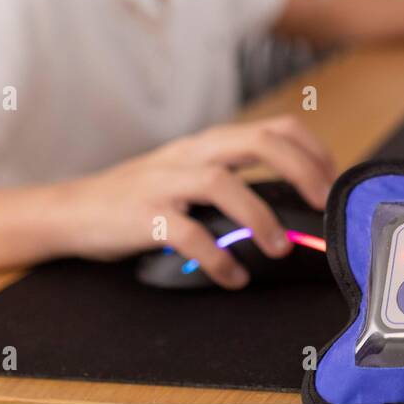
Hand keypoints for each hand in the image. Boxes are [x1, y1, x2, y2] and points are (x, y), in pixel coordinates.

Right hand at [50, 116, 336, 288]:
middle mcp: (192, 153)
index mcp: (209, 143)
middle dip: (300, 170)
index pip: (274, 127)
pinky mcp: (144, 215)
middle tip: (321, 206)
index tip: (332, 181)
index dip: (312, 150)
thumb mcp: (190, 174)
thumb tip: (292, 200)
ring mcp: (166, 181)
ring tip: (278, 248)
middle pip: (257, 141)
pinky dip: (216, 256)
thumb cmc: (140, 196)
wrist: (71, 211)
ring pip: (222, 182)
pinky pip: (187, 232)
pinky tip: (232, 276)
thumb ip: (234, 178)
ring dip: (258, 216)